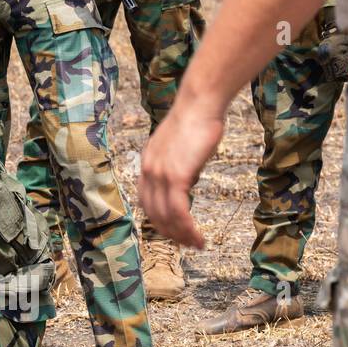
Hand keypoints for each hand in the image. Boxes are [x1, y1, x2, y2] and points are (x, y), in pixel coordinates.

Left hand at [137, 100, 224, 250]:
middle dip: (171, 233)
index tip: (173, 231)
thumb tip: (187, 182)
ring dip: (181, 236)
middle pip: (154, 214)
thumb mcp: (181, 147)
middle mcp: (148, 172)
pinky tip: (197, 237)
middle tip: (187, 244)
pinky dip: (187, 229)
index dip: (159, 220)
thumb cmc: (197, 119)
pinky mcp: (175, 176)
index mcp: (147, 165)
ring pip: (166, 218)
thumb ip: (179, 165)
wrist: (200, 101)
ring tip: (195, 244)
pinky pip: (179, 212)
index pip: (147, 202)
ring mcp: (160, 175)